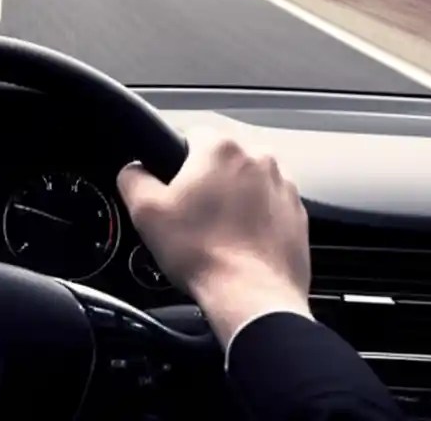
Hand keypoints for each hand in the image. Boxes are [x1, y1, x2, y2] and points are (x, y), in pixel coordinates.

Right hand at [117, 129, 309, 346]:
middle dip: (206, 181)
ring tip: (216, 233)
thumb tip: (133, 170)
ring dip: (233, 199)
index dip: (175, 159)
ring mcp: (284, 187)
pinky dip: (255, 220)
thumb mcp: (146, 212)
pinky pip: (269, 208)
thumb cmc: (202, 253)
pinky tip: (239, 244)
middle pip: (222, 159)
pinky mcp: (298, 215)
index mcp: (221, 148)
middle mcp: (259, 159)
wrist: (251, 298)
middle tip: (190, 215)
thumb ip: (132, 178)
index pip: (192, 133)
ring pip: (247, 183)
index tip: (171, 186)